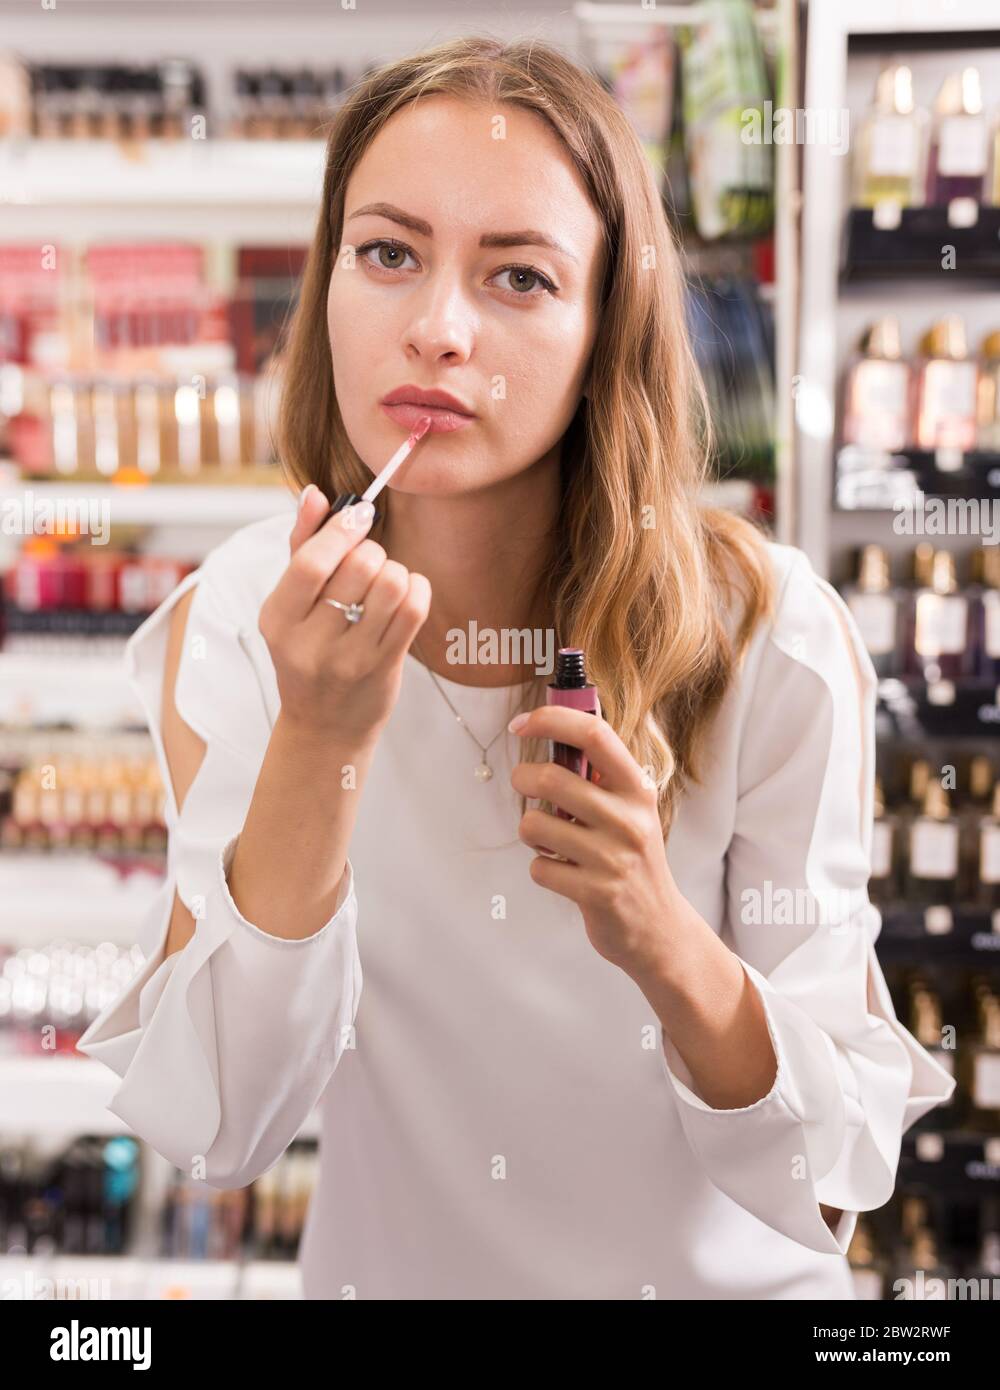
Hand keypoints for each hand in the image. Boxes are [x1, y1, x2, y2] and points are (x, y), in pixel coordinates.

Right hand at [258, 484, 431, 747]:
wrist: (323, 726)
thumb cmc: (307, 652)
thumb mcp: (290, 605)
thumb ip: (301, 545)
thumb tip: (315, 494)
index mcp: (277, 619)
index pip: (311, 564)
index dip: (341, 530)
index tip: (360, 514)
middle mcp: (309, 643)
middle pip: (359, 567)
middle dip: (372, 550)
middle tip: (370, 559)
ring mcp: (349, 660)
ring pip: (392, 585)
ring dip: (396, 571)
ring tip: (386, 582)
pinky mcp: (384, 668)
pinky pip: (414, 609)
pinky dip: (417, 589)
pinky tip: (406, 595)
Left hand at [509, 705, 685, 976]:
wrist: (659, 927)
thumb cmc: (634, 860)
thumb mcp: (632, 810)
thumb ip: (601, 775)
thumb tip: (556, 729)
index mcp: (637, 789)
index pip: (594, 736)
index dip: (551, 720)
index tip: (521, 723)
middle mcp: (629, 819)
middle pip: (551, 779)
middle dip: (523, 779)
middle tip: (523, 784)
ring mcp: (613, 858)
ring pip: (534, 826)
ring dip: (530, 832)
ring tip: (550, 840)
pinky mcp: (596, 893)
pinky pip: (538, 868)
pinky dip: (541, 869)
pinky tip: (563, 873)